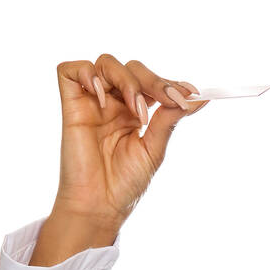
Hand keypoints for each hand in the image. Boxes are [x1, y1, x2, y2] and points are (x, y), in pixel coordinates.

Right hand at [49, 54, 208, 230]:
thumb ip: (169, 118)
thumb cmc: (125, 184)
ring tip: (136, 111)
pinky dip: (89, 75)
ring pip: (106, 63)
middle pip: (132, 68)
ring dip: (127, 80)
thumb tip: (199, 98)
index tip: (191, 93)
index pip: (151, 82)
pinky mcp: (71, 105)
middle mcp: (113, 103)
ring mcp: (92, 102)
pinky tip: (103, 100)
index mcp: (134, 112)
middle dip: (153, 80)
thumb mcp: (154, 148)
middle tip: (168, 100)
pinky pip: (71, 71)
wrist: (100, 206)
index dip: (170, 82)